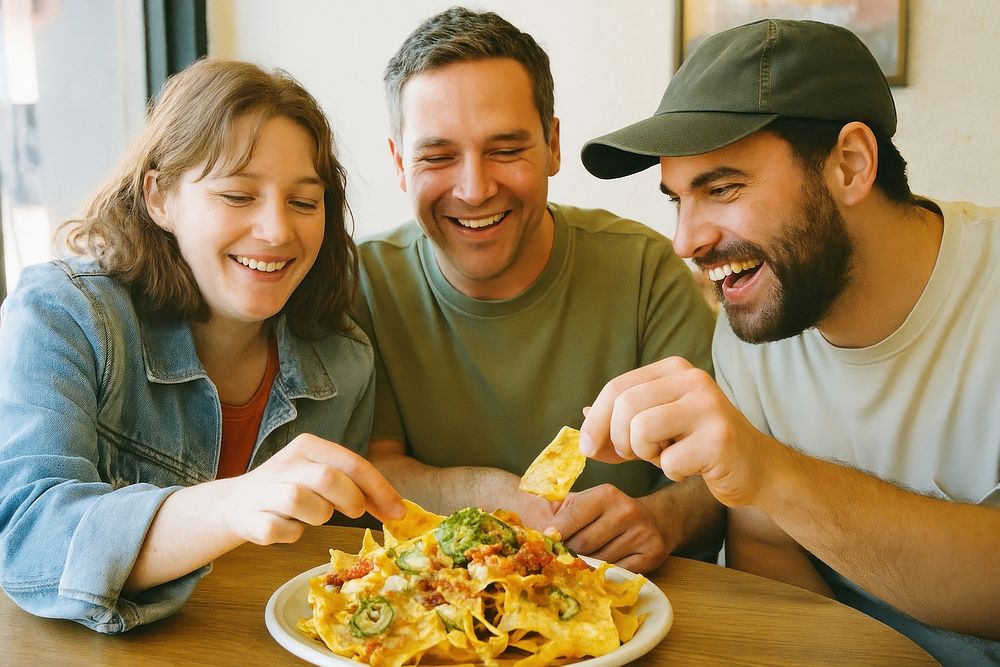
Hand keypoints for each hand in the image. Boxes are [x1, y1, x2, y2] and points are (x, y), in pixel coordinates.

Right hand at [221, 434, 403, 544]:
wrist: (236, 504)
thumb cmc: (292, 490)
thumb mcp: (323, 477)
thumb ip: (355, 485)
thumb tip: (396, 507)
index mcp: (308, 446)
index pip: (352, 463)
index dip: (380, 489)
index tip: (398, 511)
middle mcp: (285, 462)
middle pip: (329, 478)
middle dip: (351, 500)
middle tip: (356, 512)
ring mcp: (265, 489)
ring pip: (302, 501)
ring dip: (318, 516)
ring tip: (312, 516)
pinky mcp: (251, 518)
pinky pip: (282, 531)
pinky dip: (291, 535)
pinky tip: (287, 528)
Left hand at [545, 485, 668, 572]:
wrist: (654, 520)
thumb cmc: (608, 513)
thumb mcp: (585, 503)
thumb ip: (560, 512)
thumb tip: (533, 532)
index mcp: (605, 495)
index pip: (572, 518)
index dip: (555, 533)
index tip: (546, 540)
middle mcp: (626, 511)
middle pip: (583, 544)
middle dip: (571, 551)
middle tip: (566, 554)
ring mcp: (641, 533)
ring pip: (599, 561)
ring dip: (588, 563)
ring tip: (588, 557)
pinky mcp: (651, 555)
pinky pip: (617, 573)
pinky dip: (607, 573)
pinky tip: (605, 564)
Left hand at [579, 356, 782, 507]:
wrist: (755, 468)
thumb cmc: (697, 446)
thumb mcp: (657, 427)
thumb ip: (620, 422)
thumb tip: (581, 422)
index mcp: (673, 369)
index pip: (617, 387)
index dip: (595, 421)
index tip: (587, 448)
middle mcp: (692, 379)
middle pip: (625, 406)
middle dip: (619, 440)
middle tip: (637, 455)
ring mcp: (708, 406)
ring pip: (641, 429)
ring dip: (645, 455)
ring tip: (666, 456)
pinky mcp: (720, 439)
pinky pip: (669, 461)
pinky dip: (673, 472)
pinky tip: (691, 467)